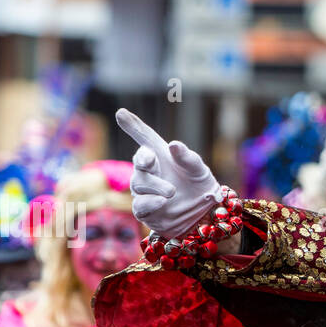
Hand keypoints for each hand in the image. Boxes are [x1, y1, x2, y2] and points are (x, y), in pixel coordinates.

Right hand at [115, 108, 221, 237]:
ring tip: (171, 191)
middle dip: (143, 159)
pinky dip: (149, 203)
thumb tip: (174, 145)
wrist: (204, 212)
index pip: (144, 138)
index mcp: (159, 155)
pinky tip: (161, 202)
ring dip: (154, 186)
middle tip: (151, 159)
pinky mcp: (145, 211)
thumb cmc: (197, 184)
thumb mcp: (198, 170)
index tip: (122, 114)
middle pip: (140, 162)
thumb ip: (187, 158)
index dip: (133, 126)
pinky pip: (140, 207)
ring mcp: (144, 191)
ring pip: (139, 184)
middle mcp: (148, 171)